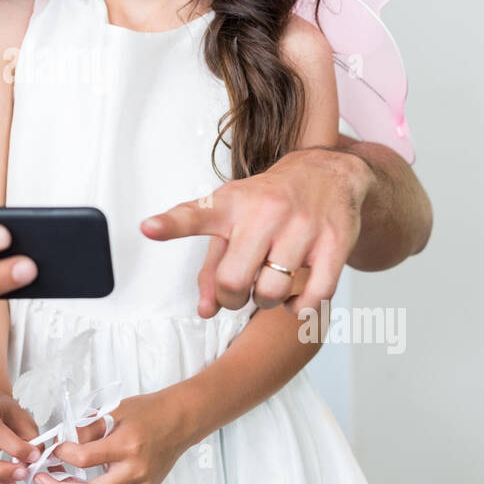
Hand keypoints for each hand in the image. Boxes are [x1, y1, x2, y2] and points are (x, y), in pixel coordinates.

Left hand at [32, 390, 188, 483]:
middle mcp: (135, 470)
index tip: (53, 448)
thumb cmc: (149, 411)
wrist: (181, 421)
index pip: (85, 459)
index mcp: (127, 445)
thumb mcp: (114, 410)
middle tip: (42, 481)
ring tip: (57, 482)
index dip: (63, 455)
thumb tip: (63, 444)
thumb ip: (88, 429)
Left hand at [140, 147, 371, 317]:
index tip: (149, 228)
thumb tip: (206, 310)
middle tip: (240, 290)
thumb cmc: (270, 203)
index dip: (170, 224)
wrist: (328, 173)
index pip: (196, 214)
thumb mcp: (233, 222)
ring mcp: (302, 226)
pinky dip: (299, 308)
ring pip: (271, 292)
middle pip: (234, 279)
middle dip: (232, 298)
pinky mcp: (334, 242)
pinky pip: (312, 297)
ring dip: (265, 303)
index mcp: (232, 204)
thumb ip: (213, 267)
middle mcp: (265, 211)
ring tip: (269, 287)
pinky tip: (295, 296)